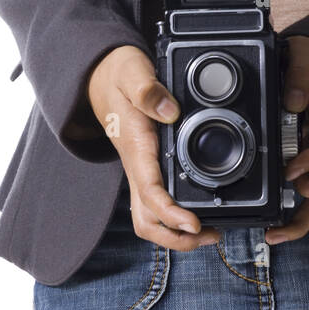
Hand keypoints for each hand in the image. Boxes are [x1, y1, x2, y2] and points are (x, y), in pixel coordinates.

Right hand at [87, 46, 221, 251]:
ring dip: (175, 233)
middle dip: (175, 237)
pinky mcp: (144, 167)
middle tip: (209, 235)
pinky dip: (173, 217)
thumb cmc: (118, 74)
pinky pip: (154, 202)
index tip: (194, 223)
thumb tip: (170, 111)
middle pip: (147, 219)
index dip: (171, 214)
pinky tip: (196, 212)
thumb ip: (148, 90)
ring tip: (209, 232)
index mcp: (136, 147)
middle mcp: (136, 165)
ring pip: (149, 216)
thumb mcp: (132, 71)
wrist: (99, 76)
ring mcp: (138, 170)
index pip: (151, 192)